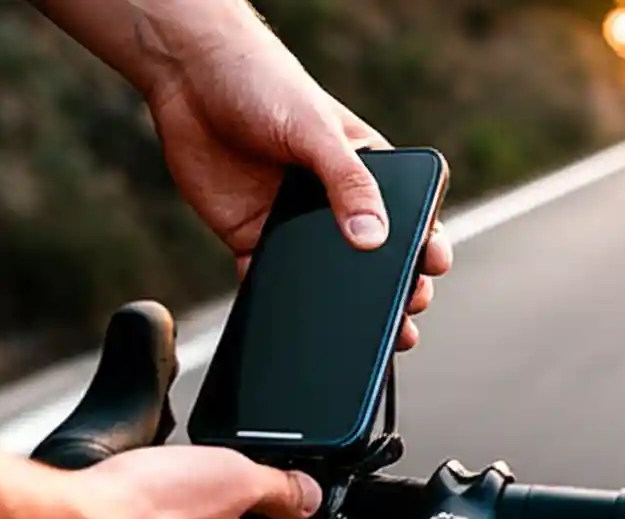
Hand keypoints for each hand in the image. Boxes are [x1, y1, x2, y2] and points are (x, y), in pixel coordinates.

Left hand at [145, 26, 451, 348]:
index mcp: (366, 172)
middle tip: (406, 307)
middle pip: (374, 258)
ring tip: (366, 335)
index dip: (426, 244)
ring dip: (344, 307)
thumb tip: (373, 239)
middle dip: (395, 287)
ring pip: (328, 278)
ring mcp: (295, 224)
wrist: (190, 77)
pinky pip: (270, 280)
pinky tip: (293, 320)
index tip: (434, 265)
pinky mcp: (254, 237)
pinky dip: (280, 302)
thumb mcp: (316, 130)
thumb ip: (348, 183)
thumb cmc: (264, 83)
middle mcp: (334, 203)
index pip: (409, 215)